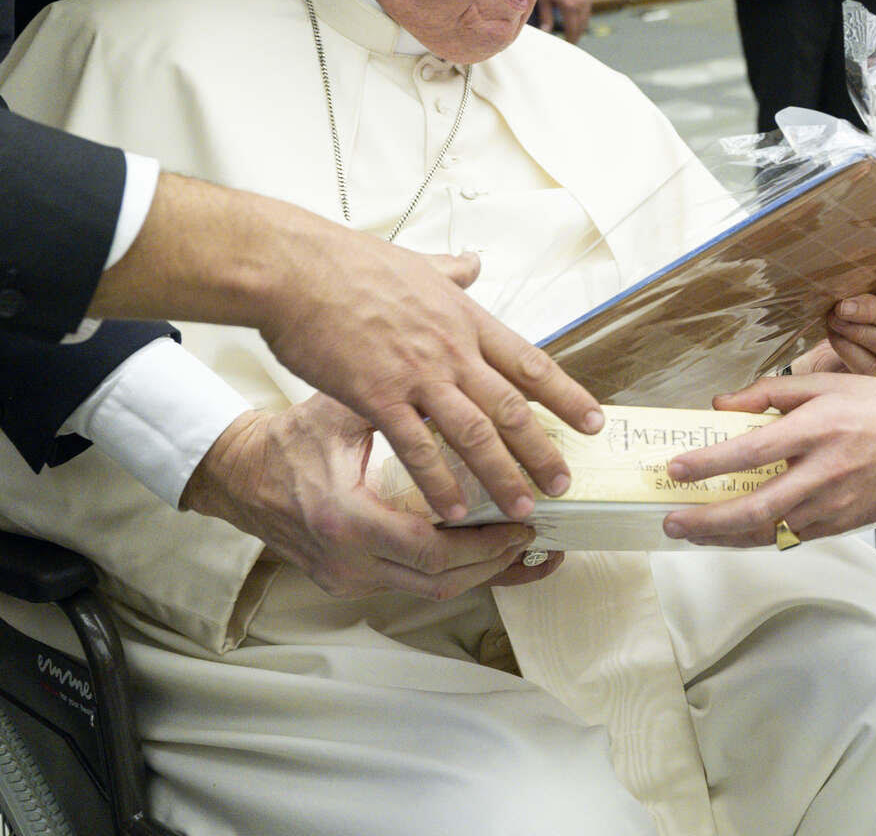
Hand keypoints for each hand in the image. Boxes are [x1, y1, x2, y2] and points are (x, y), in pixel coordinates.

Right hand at [86, 176, 604, 523]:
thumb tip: (473, 263)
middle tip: (565, 484)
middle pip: (512, 406)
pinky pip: (417, 448)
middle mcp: (453, 348)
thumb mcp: (417, 264)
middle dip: (542, 449)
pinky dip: (439, 482)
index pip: (530, 362)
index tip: (594, 420)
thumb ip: (450, 273)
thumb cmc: (349, 264)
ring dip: (502, 474)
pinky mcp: (378, 394)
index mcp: (466, 319)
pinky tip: (452, 512)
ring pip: (475, 432)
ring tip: (524, 508)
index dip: (566, 395)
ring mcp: (418, 373)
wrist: (297, 269)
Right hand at [180, 397, 557, 598]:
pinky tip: (487, 559)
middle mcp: (346, 560)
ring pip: (429, 590)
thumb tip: (462, 382)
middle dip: (495, 563)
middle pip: (438, 580)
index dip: (484, 543)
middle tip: (537, 538)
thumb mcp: (343, 412)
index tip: (522, 523)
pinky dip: (453, 572)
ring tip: (525, 552)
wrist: (240, 476)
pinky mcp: (350, 581)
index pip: (430, 548)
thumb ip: (400, 405)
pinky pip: (412, 585)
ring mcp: (346, 578)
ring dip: (480, 574)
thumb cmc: (292, 439)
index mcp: (344, 519)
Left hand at [534, 0, 591, 42]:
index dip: (570, 40)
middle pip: (581, 27)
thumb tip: (546, 32)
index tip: (566, 47)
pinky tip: (575, 21)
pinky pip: (587, 12)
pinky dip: (582, 19)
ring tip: (572, 35)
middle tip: (569, 45)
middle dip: (576, 36)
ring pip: (585, 20)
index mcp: (570, 6)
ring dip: (580, 28)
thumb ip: (546, 16)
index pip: (573, 30)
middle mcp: (581, 4)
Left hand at [663, 375, 875, 545]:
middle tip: (673, 520)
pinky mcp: (842, 523)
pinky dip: (759, 537)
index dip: (709, 463)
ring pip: (771, 531)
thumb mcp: (824, 382)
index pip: (752, 451)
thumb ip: (769, 392)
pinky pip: (792, 536)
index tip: (675, 469)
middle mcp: (823, 472)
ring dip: (726, 536)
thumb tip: (720, 405)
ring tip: (694, 533)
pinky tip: (736, 533)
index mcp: (817, 429)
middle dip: (708, 520)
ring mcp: (834, 504)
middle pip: (756, 507)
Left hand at [788, 270, 875, 381]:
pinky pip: (874, 367)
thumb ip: (872, 283)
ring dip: (862, 331)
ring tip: (835, 319)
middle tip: (843, 305)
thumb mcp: (873, 296)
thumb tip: (850, 268)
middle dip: (874, 311)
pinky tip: (835, 337)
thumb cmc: (863, 318)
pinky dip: (851, 350)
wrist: (846, 358)